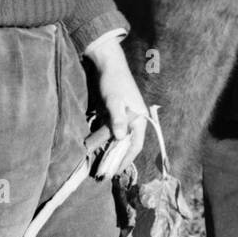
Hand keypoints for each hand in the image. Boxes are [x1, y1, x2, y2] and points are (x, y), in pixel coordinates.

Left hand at [84, 39, 147, 175]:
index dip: (126, 160)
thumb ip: (117, 119)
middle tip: (104, 172)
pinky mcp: (117, 114)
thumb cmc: (113, 82)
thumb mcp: (113, 100)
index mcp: (139, 118)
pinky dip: (107, 140)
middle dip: (117, 159)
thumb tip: (120, 137)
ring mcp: (126, 117)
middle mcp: (135, 120)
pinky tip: (98, 148)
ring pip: (120, 139)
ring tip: (100, 164)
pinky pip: (114, 132)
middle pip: (128, 145)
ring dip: (111, 151)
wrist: (109, 64)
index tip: (114, 172)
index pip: (135, 145)